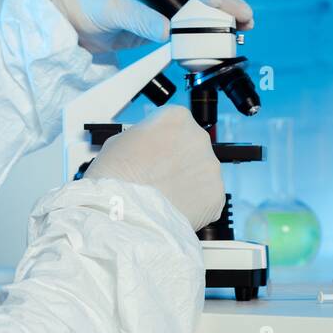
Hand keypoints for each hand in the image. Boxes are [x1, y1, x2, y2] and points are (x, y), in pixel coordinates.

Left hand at [53, 0, 253, 53]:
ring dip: (221, 18)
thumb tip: (166, 30)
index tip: (220, 3)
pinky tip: (224, 38)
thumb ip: (139, 17)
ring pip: (200, 10)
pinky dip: (207, 33)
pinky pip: (190, 27)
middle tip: (245, 16)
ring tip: (245, 26)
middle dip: (225, 4)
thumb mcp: (113, 7)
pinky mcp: (164, 21)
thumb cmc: (90, 3)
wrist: (77, 24)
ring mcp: (165, 3)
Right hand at [84, 106, 224, 231]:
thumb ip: (142, 138)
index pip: (175, 124)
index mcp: (176, 117)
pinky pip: (207, 199)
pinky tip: (174, 208)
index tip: (155, 153)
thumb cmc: (115, 178)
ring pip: (200, 174)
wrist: (123, 215)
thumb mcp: (119, 142)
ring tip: (163, 196)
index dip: (162, 141)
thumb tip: (146, 144)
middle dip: (177, 162)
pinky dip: (194, 205)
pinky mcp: (217, 195)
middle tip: (157, 177)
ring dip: (186, 183)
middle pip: (191, 148)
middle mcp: (199, 137)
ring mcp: (211, 167)